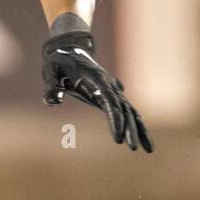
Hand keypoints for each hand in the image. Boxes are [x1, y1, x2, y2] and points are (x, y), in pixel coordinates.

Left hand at [42, 29, 152, 152]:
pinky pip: (127, 111)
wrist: (69, 49)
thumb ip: (50, 85)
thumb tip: (52, 101)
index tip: (117, 138)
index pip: (110, 102)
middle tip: (133, 148)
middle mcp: (108, 85)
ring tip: (148, 150)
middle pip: (124, 109)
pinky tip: (142, 141)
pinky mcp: (111, 95)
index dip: (116, 119)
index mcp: (95, 80)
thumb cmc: (58, 61)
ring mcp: (112, 90)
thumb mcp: (50, 70)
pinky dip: (135, 125)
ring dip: (139, 129)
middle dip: (130, 129)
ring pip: (130, 111)